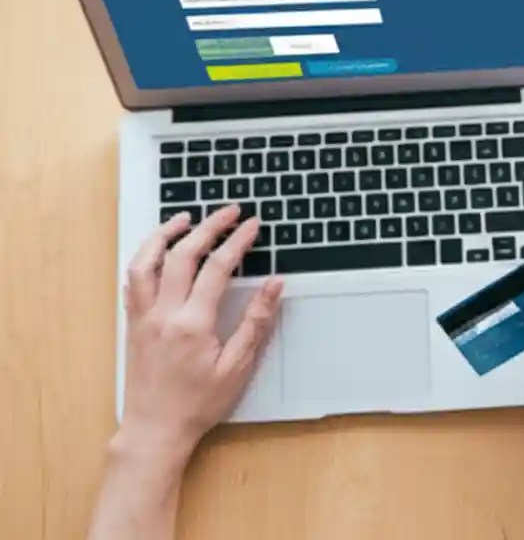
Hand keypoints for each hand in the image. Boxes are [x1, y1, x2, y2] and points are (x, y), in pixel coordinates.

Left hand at [116, 205, 282, 463]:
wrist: (155, 429)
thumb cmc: (197, 404)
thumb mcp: (237, 367)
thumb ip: (256, 322)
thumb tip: (273, 286)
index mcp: (192, 324)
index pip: (217, 268)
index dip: (237, 242)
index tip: (252, 226)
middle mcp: (163, 314)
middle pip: (183, 254)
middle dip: (208, 226)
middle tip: (228, 212)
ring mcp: (143, 317)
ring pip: (146, 261)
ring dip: (166, 234)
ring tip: (185, 218)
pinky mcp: (133, 323)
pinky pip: (133, 280)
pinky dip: (145, 258)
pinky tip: (157, 251)